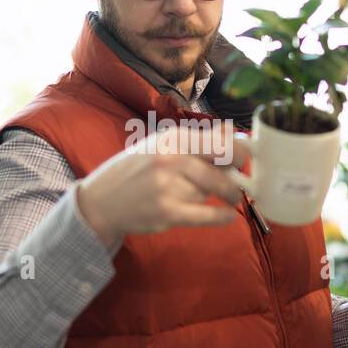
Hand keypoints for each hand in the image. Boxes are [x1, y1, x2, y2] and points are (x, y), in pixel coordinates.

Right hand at [76, 121, 250, 248]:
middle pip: (223, 168)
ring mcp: (169, 185)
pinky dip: (222, 217)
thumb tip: (232, 130)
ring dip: (211, 198)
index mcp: (174, 138)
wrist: (102, 201)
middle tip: (237, 188)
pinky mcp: (167, 211)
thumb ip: (200, 140)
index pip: (222, 142)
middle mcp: (172, 157)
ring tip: (194, 196)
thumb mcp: (163, 146)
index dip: (242, 153)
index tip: (245, 162)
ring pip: (211, 192)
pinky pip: (207, 215)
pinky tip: (228, 216)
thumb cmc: (136, 171)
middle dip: (235, 180)